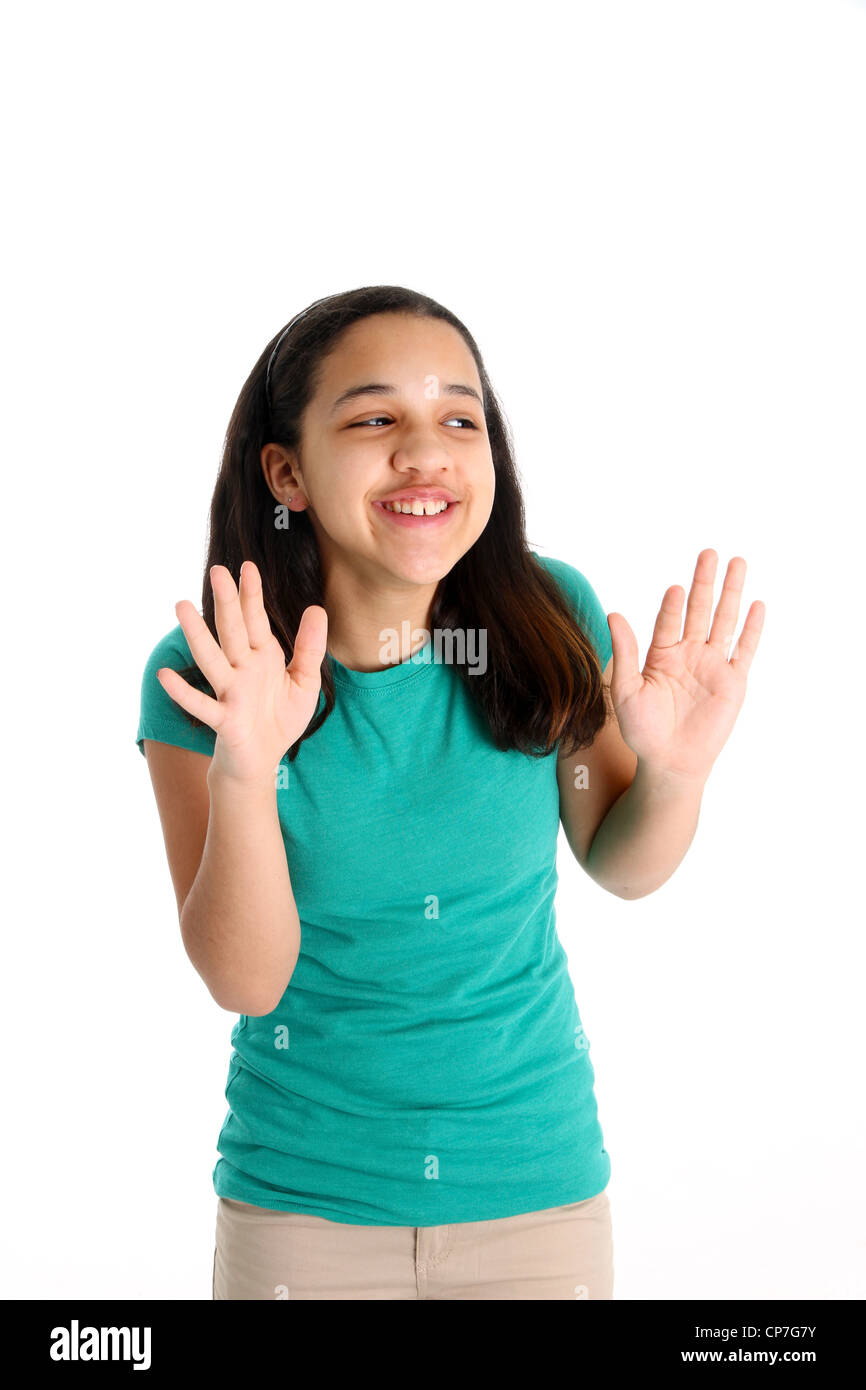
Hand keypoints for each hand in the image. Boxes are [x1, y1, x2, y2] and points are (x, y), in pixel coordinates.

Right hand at [156, 561, 327, 787]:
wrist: (260, 762)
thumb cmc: (279, 719)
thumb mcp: (304, 682)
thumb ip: (310, 648)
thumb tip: (317, 609)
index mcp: (262, 658)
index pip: (255, 620)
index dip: (251, 595)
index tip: (248, 566)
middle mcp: (242, 670)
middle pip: (232, 631)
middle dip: (227, 602)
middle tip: (217, 570)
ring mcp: (229, 693)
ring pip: (211, 660)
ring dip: (198, 635)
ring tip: (181, 606)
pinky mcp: (224, 721)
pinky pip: (201, 705)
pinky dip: (183, 692)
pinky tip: (164, 675)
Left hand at [607, 549, 764, 783]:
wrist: (670, 763)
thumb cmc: (643, 730)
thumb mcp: (627, 690)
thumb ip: (625, 651)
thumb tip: (613, 614)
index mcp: (662, 654)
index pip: (669, 620)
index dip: (673, 605)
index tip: (676, 588)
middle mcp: (689, 654)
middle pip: (699, 610)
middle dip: (705, 582)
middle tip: (710, 552)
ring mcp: (713, 665)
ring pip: (724, 621)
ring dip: (731, 594)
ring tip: (737, 563)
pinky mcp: (733, 682)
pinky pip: (745, 651)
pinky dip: (752, 629)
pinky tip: (757, 605)